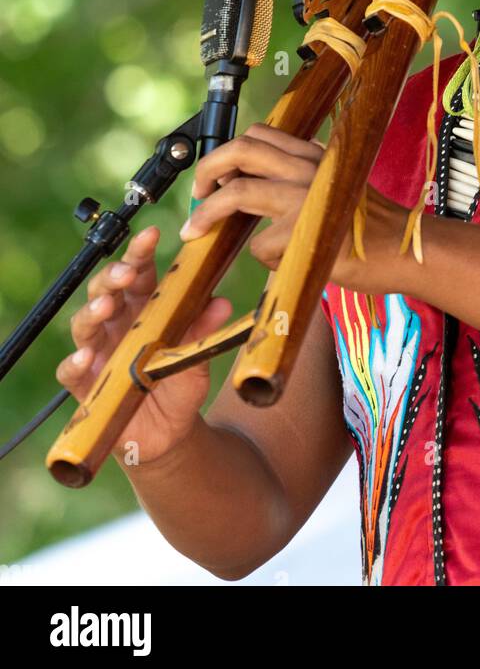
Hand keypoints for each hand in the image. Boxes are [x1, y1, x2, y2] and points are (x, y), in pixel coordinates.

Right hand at [56, 226, 233, 465]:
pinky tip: (86, 356)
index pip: (138, 272)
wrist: (169, 433)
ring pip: (84, 323)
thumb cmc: (180, 384)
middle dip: (113, 276)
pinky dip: (74, 361)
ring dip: (93, 311)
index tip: (152, 234)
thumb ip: (203, 331)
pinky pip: (70, 371)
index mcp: (143, 308)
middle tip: (128, 273)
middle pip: (105, 289)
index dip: (141, 252)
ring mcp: (98, 352)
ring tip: (107, 305)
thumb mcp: (197, 357)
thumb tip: (221, 302)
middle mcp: (116, 324)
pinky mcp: (85, 385)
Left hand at [182, 123, 412, 295]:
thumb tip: (249, 190)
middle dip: (208, 168)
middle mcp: (309, 168)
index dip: (230, 152)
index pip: (262, 135)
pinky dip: (264, 258)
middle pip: (241, 150)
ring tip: (194, 230)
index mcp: (317, 155)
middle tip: (196, 192)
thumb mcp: (338, 188)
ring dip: (208, 212)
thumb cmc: (373, 228)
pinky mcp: (304, 232)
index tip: (218, 175)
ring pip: (238, 191)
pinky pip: (261, 246)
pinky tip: (284, 264)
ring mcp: (305, 198)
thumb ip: (302, 182)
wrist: (409, 251)